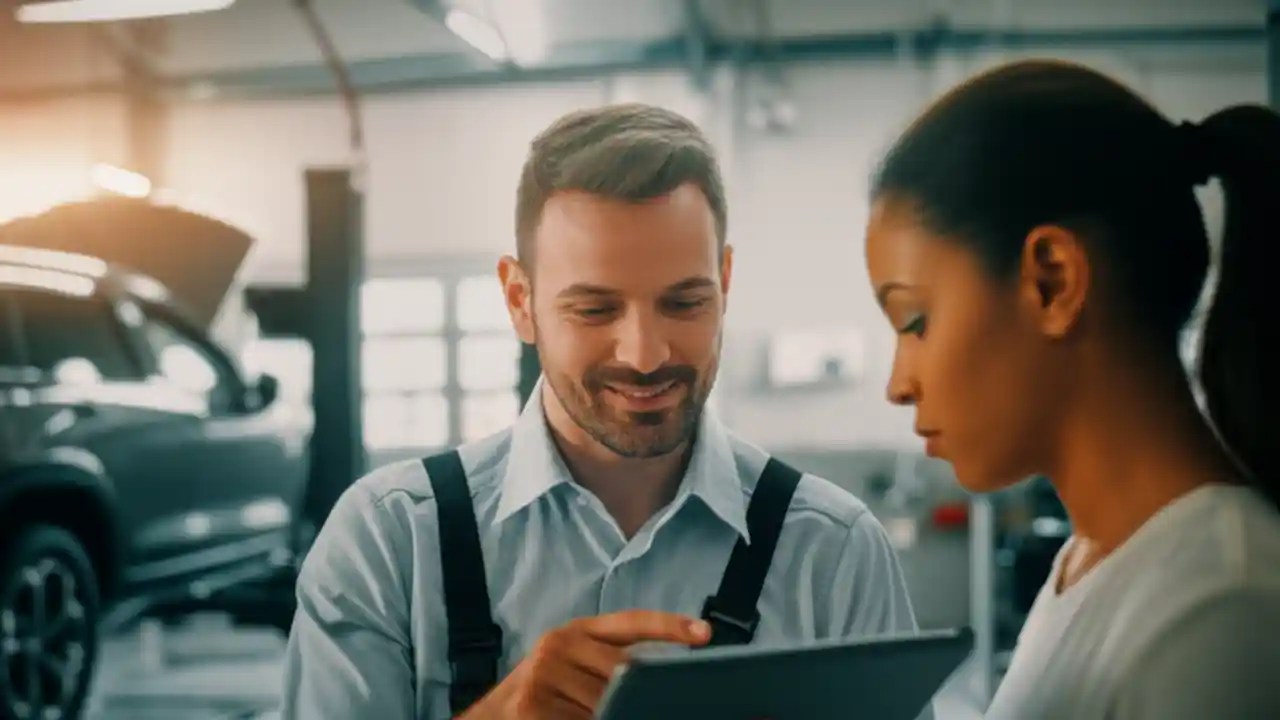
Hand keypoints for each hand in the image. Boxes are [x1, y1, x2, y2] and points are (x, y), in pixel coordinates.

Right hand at [459, 610, 710, 719]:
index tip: (705, 633)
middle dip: (642, 696)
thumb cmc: (542, 692)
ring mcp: (543, 676)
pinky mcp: (531, 706)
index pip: (631, 622)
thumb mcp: (571, 665)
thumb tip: (659, 680)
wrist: (491, 717)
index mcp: (575, 631)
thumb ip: (608, 664)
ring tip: (610, 713)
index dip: (669, 626)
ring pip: (606, 705)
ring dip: (615, 717)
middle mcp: (559, 645)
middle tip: (660, 704)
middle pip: (625, 673)